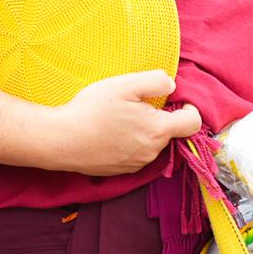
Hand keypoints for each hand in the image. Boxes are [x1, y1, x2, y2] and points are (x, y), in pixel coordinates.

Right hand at [37, 71, 201, 175]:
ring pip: (151, 143)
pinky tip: (110, 133)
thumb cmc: (92, 110)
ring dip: (144, 130)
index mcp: (158, 130)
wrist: (59, 140)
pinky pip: (136, 154)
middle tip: (135, 104)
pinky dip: (130, 143)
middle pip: (169, 132)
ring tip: (118, 118)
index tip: (179, 101)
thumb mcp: (125, 84)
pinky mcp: (121, 171)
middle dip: (160, 117)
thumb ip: (156, 81)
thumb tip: (172, 86)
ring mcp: (136, 165)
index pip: (193, 123)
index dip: (191, 109)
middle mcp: (152, 152)